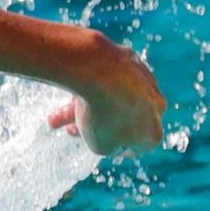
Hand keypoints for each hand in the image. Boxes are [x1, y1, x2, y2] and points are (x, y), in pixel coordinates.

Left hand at [47, 42, 164, 154]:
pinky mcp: (131, 62)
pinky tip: (70, 91)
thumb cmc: (102, 116)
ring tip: (54, 117)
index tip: (96, 144)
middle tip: (68, 130)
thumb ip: (107, 146)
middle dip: (90, 127)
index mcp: (153, 132)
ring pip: (110, 99)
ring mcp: (145, 83)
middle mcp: (156, 108)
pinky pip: (108, 80)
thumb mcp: (100, 146)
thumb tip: (109, 138)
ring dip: (82, 110)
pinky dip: (89, 87)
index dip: (112, 147)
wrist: (102, 73)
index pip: (134, 147)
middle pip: (118, 120)